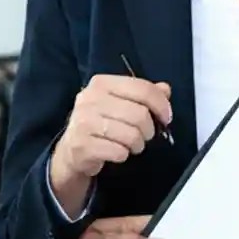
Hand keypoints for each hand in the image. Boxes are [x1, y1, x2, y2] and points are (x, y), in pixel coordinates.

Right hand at [51, 74, 172, 186]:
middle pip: (139, 114)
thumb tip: (165, 89)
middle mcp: (90, 99)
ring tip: (131, 144)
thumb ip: (143, 94)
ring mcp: (84, 122)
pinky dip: (124, 155)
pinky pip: (119, 152)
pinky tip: (117, 152)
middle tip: (145, 135)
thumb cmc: (101, 123)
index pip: (141, 88)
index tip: (166, 118)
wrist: (72, 149)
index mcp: (101, 83)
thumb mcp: (120, 102)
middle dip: (149, 129)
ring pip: (131, 135)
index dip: (161, 104)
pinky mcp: (83, 145)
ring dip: (138, 144)